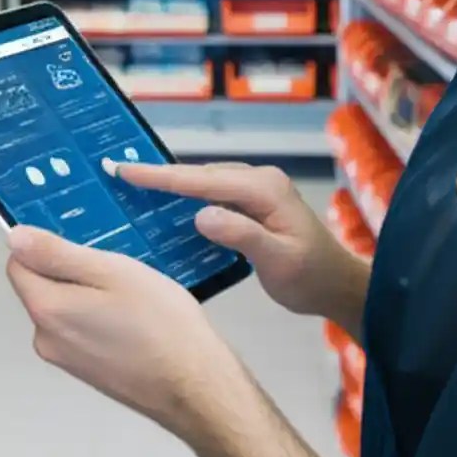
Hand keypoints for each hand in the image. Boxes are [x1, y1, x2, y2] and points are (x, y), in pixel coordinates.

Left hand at [5, 226, 227, 431]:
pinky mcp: (88, 372)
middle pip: (42, 287)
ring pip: (67, 308)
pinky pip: (84, 330)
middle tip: (118, 270)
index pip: (18, 264)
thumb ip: (57, 254)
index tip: (85, 245)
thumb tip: (14, 237)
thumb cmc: (161, 325)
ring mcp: (67, 360)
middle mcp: (46, 339)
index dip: (45, 246)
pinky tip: (136, 319)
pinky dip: (102, 318)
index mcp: (46, 310)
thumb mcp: (112, 272)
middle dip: (73, 272)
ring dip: (91, 295)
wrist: (195, 388)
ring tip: (132, 296)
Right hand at [111, 162, 363, 322]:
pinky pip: (213, 192)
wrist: (338, 286)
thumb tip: (201, 214)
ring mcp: (257, 189)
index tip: (125, 170)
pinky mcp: (254, 202)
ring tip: (134, 182)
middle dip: (159, 173)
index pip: (202, 180)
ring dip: (172, 182)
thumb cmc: (310, 277)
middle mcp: (259, 180)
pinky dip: (188, 193)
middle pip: (199, 175)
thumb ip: (242, 235)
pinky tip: (168, 201)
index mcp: (263, 189)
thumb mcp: (278, 260)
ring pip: (205, 181)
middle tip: (118, 171)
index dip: (161, 176)